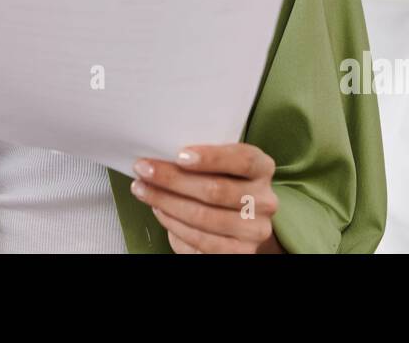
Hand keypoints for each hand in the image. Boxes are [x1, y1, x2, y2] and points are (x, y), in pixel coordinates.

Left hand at [130, 143, 282, 252]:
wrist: (242, 223)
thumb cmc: (224, 184)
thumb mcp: (223, 166)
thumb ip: (203, 159)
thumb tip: (161, 155)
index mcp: (262, 168)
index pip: (243, 159)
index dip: (212, 157)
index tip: (179, 155)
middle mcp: (264, 199)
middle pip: (216, 190)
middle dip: (173, 179)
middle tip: (144, 170)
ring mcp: (255, 229)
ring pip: (203, 216)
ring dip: (165, 202)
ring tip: (144, 190)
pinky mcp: (240, 252)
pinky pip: (200, 239)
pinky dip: (173, 224)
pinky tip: (159, 210)